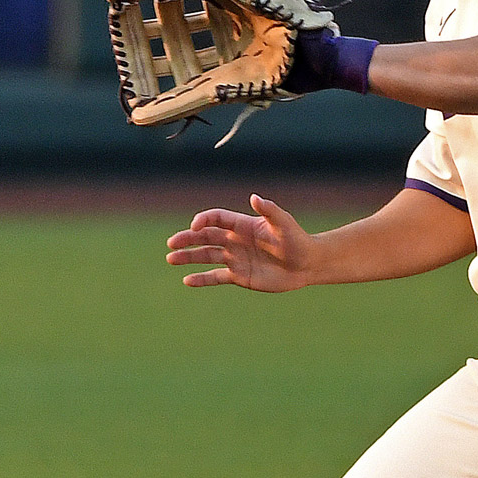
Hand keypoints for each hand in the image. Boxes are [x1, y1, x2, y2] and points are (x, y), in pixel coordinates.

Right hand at [166, 194, 318, 290]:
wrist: (306, 264)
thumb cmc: (297, 240)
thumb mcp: (284, 224)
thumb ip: (269, 211)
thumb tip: (254, 197)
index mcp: (243, 225)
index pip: (217, 219)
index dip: (204, 220)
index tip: (195, 227)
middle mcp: (235, 240)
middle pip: (206, 237)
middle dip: (188, 239)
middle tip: (171, 243)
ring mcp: (236, 258)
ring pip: (206, 256)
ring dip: (188, 257)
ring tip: (171, 259)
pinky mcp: (239, 276)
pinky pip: (216, 277)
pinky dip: (201, 279)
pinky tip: (187, 280)